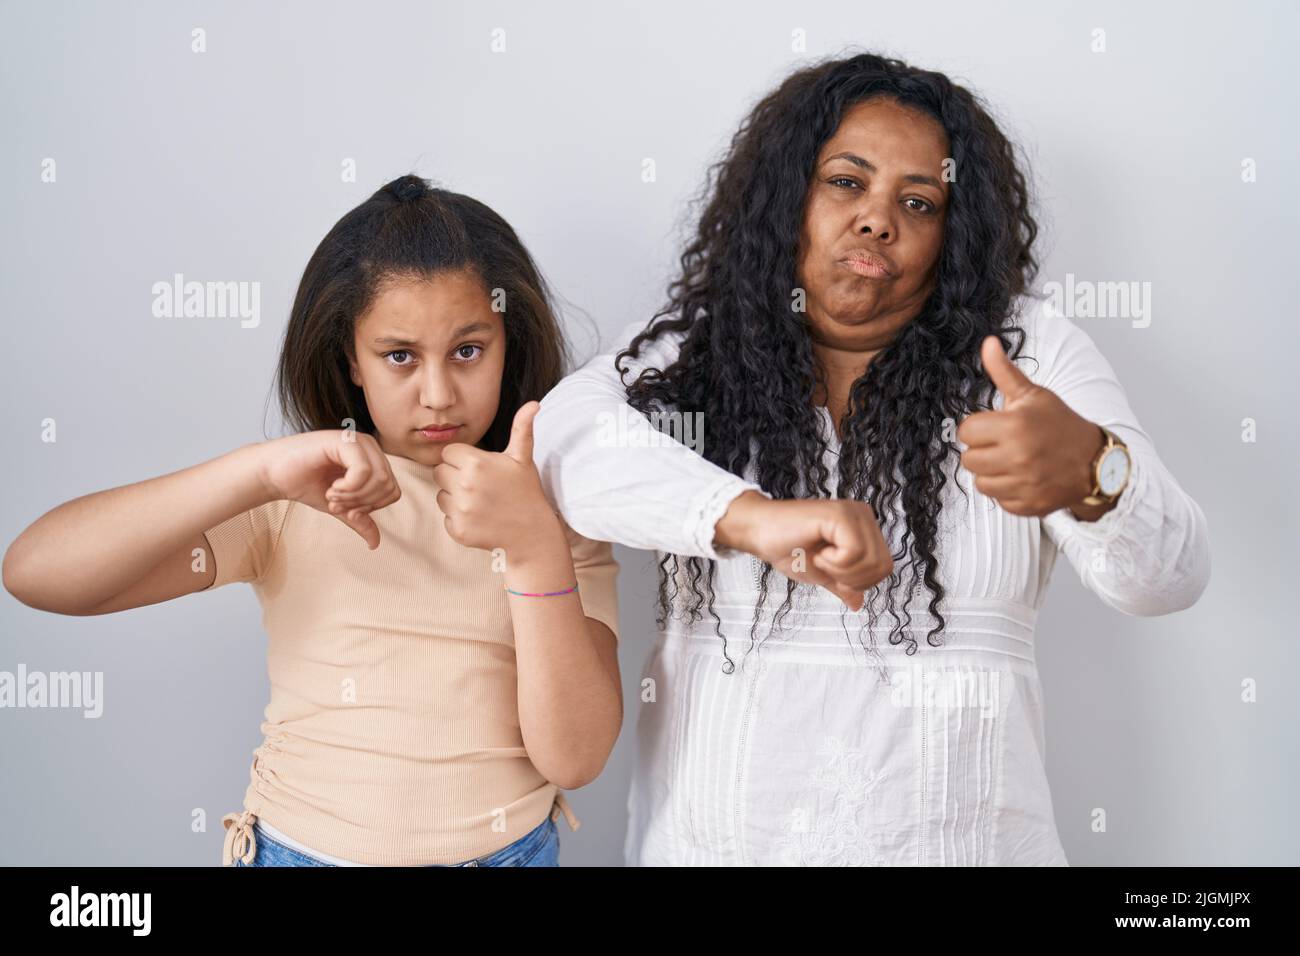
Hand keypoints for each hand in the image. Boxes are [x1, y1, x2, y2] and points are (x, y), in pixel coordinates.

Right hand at [258, 430, 401, 548]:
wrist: (273, 473)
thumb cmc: (305, 484)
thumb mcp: (339, 506)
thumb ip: (359, 519)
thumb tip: (376, 543)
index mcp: (374, 459)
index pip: (392, 492)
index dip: (371, 508)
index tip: (346, 510)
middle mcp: (370, 446)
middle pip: (388, 487)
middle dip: (363, 504)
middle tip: (336, 504)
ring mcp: (358, 441)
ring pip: (379, 479)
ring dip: (354, 497)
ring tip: (332, 495)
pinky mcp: (344, 440)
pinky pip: (364, 471)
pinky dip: (348, 488)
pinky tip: (331, 488)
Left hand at [433, 401, 562, 557]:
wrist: (532, 533)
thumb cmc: (526, 491)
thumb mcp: (522, 458)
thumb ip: (521, 429)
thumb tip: (533, 403)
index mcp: (476, 463)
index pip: (448, 453)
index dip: (462, 459)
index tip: (480, 468)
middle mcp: (465, 486)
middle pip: (440, 472)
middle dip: (455, 476)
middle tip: (480, 485)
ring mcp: (461, 510)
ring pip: (440, 495)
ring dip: (454, 497)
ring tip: (479, 501)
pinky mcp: (458, 530)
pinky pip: (445, 516)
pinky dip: (458, 518)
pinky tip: (478, 517)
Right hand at [715, 493, 892, 610]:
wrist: (759, 532)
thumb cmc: (786, 548)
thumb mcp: (822, 574)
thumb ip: (843, 585)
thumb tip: (858, 603)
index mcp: (864, 528)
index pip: (884, 567)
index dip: (859, 582)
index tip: (831, 572)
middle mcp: (863, 516)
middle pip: (882, 566)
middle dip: (852, 579)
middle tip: (825, 566)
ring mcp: (853, 513)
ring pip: (871, 561)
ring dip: (840, 570)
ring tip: (820, 558)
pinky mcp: (840, 515)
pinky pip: (854, 553)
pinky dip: (834, 562)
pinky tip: (818, 552)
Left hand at [956, 336, 1104, 517]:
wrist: (1097, 462)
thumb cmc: (1061, 424)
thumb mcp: (1034, 395)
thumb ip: (1004, 372)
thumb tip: (988, 343)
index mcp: (1014, 426)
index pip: (966, 432)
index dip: (977, 428)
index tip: (994, 427)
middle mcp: (1017, 457)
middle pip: (968, 459)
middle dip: (982, 450)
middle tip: (1003, 444)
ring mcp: (1023, 484)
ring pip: (980, 482)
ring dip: (991, 473)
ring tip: (1012, 461)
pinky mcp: (1028, 505)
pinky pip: (998, 500)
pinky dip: (1007, 491)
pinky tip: (1022, 478)